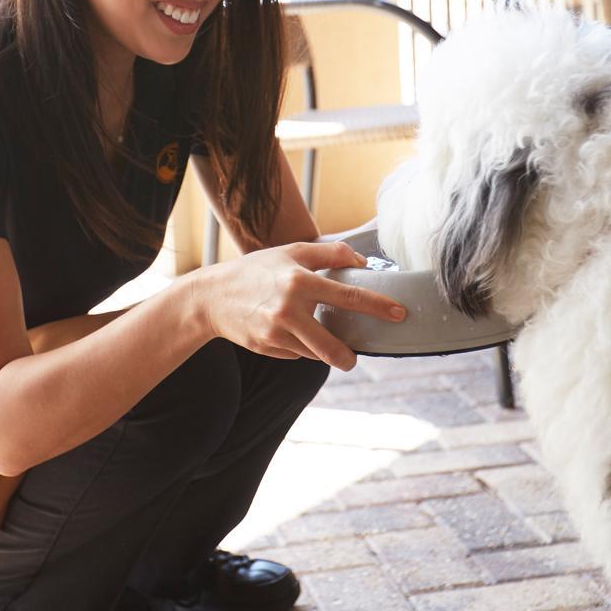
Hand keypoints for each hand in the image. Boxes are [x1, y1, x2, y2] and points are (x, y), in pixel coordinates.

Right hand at [191, 241, 406, 370]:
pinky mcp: (266, 348)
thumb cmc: (256, 270)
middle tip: (353, 358)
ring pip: (312, 353)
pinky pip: (294, 354)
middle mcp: (288, 310)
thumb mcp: (291, 252)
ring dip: (318, 347)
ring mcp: (275, 333)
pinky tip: (283, 331)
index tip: (398, 314)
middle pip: (331, 346)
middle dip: (346, 357)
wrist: (211, 297)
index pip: (348, 296)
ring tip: (306, 331)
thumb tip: (362, 263)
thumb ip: (329, 254)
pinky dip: (297, 346)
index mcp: (298, 281)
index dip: (377, 307)